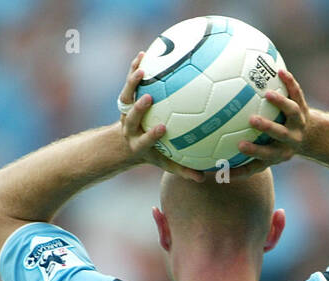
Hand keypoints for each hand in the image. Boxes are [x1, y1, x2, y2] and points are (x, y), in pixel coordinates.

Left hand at [118, 52, 204, 182]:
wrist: (127, 145)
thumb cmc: (154, 153)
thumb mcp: (165, 163)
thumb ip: (182, 170)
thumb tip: (202, 178)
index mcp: (139, 144)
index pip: (145, 140)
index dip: (151, 134)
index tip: (163, 128)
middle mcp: (130, 127)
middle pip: (131, 117)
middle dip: (139, 108)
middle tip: (149, 98)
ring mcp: (126, 112)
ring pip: (126, 97)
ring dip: (132, 83)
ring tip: (143, 68)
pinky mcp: (126, 100)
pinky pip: (129, 83)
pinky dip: (134, 68)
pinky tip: (144, 54)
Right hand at [234, 69, 312, 177]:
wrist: (308, 138)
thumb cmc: (273, 146)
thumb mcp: (259, 158)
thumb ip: (236, 162)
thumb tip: (208, 165)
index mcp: (276, 155)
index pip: (263, 158)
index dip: (253, 152)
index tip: (239, 147)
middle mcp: (289, 141)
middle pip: (279, 135)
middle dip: (267, 128)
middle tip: (252, 119)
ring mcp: (298, 124)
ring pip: (291, 112)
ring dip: (280, 103)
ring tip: (267, 93)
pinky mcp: (304, 108)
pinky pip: (297, 93)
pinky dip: (289, 82)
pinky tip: (279, 70)